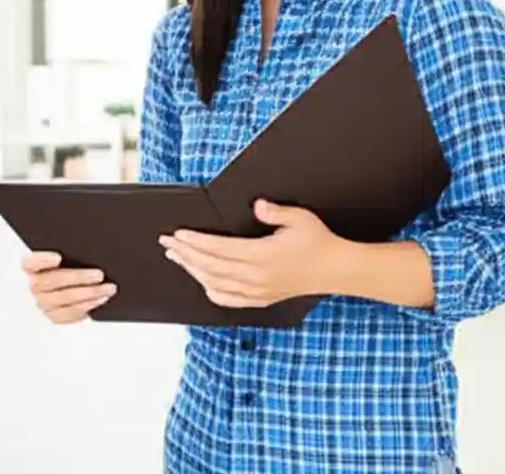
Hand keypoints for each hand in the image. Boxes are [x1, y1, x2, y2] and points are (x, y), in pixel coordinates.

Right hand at [22, 251, 116, 323]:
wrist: (79, 282)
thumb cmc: (73, 264)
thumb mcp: (71, 254)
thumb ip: (73, 252)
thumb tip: (85, 248)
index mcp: (32, 266)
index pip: (29, 263)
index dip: (42, 260)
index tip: (58, 257)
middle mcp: (35, 285)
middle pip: (51, 282)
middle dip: (78, 278)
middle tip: (98, 275)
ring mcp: (44, 303)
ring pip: (63, 300)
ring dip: (88, 295)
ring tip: (106, 289)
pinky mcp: (55, 316)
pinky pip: (70, 314)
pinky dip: (87, 307)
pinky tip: (99, 299)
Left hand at [159, 199, 348, 307]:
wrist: (336, 270)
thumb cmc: (318, 242)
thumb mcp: (300, 219)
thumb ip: (275, 211)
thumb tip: (257, 205)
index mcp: (262, 256)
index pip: (218, 249)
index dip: (195, 242)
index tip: (178, 234)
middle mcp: (256, 276)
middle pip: (210, 266)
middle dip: (185, 254)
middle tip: (167, 243)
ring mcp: (257, 291)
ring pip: (214, 283)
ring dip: (192, 270)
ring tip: (177, 257)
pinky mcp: (261, 299)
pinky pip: (228, 299)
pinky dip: (210, 290)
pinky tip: (201, 281)